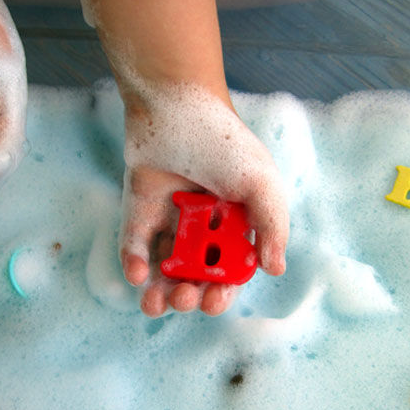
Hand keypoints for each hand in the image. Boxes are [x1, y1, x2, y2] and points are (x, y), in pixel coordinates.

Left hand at [119, 87, 289, 316]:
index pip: (230, 267)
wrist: (173, 106)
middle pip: (197, 274)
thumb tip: (275, 269)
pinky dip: (134, 264)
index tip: (214, 300)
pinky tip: (137, 274)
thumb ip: (272, 226)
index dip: (224, 290)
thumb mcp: (261, 183)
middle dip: (191, 295)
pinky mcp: (139, 212)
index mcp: (236, 222)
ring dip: (160, 292)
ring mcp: (170, 220)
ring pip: (165, 268)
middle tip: (185, 298)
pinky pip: (135, 246)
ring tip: (155, 303)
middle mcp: (204, 226)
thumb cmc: (222, 143)